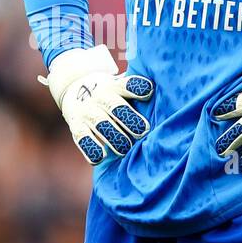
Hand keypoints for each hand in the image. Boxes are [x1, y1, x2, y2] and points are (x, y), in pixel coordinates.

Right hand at [39, 45, 154, 164]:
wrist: (74, 87)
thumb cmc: (110, 93)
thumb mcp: (120, 86)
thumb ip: (137, 93)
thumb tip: (168, 96)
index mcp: (114, 86)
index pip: (126, 85)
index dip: (137, 88)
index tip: (148, 91)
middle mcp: (100, 97)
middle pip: (115, 106)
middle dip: (130, 119)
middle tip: (143, 131)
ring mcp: (87, 112)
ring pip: (101, 124)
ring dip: (114, 137)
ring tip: (125, 148)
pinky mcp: (76, 126)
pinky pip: (82, 138)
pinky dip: (91, 148)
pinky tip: (101, 157)